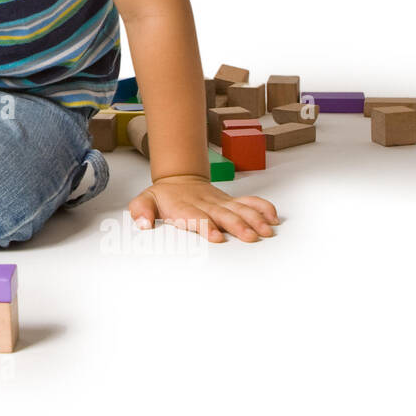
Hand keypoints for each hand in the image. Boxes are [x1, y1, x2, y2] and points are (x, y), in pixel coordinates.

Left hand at [128, 175, 277, 242]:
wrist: (179, 178)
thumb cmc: (164, 196)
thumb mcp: (145, 200)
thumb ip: (142, 210)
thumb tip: (143, 224)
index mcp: (185, 207)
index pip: (196, 217)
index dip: (206, 226)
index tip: (216, 236)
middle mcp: (206, 205)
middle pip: (224, 215)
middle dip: (238, 225)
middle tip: (249, 237)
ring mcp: (221, 202)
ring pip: (241, 209)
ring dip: (255, 219)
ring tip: (267, 230)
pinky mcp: (231, 202)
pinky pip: (250, 202)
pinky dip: (263, 208)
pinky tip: (274, 217)